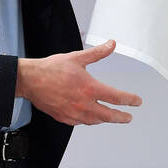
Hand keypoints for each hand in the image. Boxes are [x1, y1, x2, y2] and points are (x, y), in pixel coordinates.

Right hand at [15, 39, 142, 125]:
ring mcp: (73, 113)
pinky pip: (81, 122)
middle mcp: (83, 104)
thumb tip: (112, 44)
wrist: (29, 80)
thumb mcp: (77, 57)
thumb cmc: (51, 68)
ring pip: (95, 120)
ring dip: (105, 119)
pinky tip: (91, 116)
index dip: (130, 100)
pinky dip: (89, 120)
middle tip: (128, 117)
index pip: (116, 97)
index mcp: (89, 88)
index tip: (137, 102)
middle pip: (109, 115)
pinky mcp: (64, 117)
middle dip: (121, 117)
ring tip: (110, 117)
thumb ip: (98, 53)